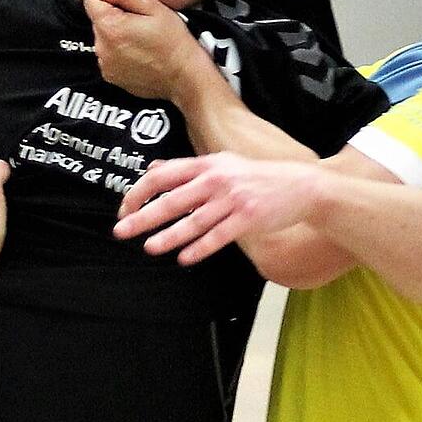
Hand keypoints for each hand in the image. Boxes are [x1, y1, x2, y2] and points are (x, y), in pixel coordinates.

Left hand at [83, 0, 213, 101]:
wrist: (184, 77)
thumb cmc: (173, 42)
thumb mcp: (154, 7)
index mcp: (110, 27)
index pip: (92, 1)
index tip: (131, 7)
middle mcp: (102, 48)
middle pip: (98, 20)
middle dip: (116, 18)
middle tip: (142, 24)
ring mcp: (106, 65)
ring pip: (104, 38)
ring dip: (118, 36)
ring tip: (143, 41)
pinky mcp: (112, 76)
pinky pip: (110, 55)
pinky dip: (121, 53)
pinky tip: (141, 54)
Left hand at [112, 153, 322, 265]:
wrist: (299, 186)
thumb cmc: (256, 177)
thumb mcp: (221, 163)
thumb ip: (186, 168)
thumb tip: (152, 169)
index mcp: (207, 165)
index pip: (163, 176)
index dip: (140, 192)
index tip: (125, 208)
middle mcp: (217, 180)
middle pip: (172, 199)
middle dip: (144, 216)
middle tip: (122, 230)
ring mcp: (233, 200)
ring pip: (194, 221)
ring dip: (169, 236)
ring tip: (149, 248)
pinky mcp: (248, 218)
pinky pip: (219, 236)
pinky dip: (200, 248)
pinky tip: (184, 258)